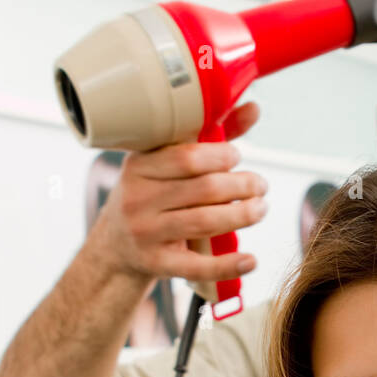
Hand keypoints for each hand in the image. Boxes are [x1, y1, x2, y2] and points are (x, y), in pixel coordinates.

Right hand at [88, 100, 267, 283]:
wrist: (115, 247)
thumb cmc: (151, 196)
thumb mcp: (164, 165)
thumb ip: (210, 138)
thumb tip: (254, 109)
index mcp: (139, 167)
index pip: (186, 158)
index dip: (220, 156)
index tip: (237, 156)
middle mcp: (139, 199)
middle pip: (202, 190)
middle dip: (241, 186)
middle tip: (261, 186)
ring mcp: (146, 234)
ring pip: (204, 222)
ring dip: (242, 215)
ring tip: (261, 208)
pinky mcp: (156, 264)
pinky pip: (196, 266)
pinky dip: (227, 264)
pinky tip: (252, 260)